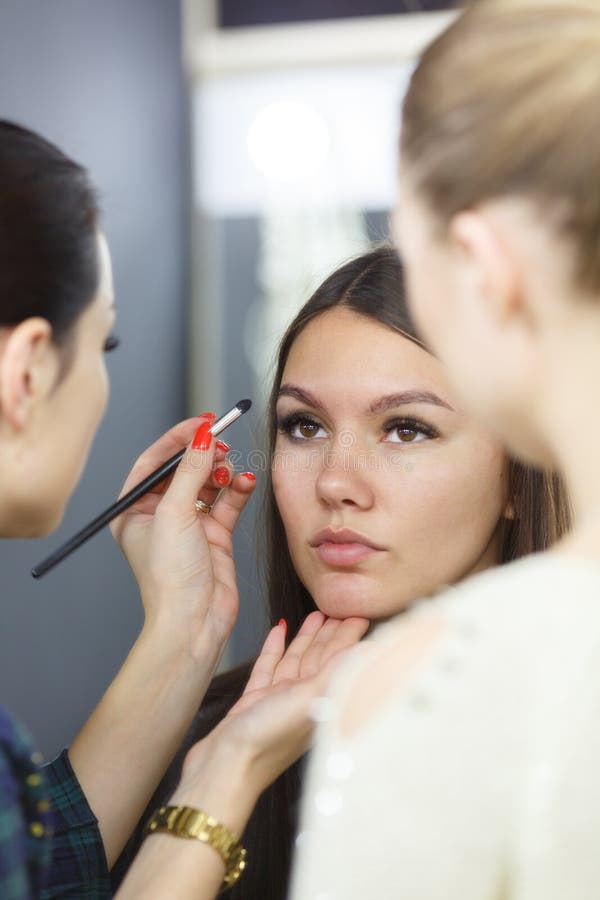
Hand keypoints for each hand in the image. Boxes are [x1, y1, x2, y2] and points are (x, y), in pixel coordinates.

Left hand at [110, 414, 255, 652]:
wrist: (194, 619)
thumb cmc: (170, 577)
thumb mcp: (174, 513)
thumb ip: (190, 470)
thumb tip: (204, 437)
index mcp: (134, 510)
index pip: (155, 461)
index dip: (178, 439)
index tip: (203, 422)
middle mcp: (160, 515)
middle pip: (184, 469)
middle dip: (204, 455)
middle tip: (222, 443)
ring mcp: (189, 525)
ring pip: (209, 483)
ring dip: (222, 472)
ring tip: (229, 471)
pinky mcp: (215, 536)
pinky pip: (228, 502)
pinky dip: (237, 490)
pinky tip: (245, 482)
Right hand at [177, 611, 368, 808]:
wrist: (225, 768)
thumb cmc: (268, 740)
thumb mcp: (309, 700)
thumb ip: (337, 674)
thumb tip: (370, 653)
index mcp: (319, 700)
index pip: (339, 661)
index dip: (349, 638)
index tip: (360, 615)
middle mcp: (302, 700)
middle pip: (320, 659)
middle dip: (331, 634)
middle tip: (340, 608)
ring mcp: (278, 700)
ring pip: (296, 661)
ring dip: (306, 638)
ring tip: (315, 614)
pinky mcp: (255, 701)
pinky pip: (268, 668)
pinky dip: (275, 648)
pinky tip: (278, 629)